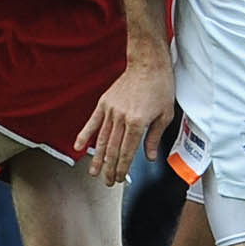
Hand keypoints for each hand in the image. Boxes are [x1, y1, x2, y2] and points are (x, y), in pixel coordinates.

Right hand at [74, 56, 174, 184]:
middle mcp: (121, 118)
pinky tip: (79, 147)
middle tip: (108, 181)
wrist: (148, 63)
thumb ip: (155, 138)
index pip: (127, 152)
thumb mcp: (165, 115)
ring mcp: (111, 110)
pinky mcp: (104, 103)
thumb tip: (149, 156)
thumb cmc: (160, 87)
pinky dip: (85, 135)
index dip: (122, 168)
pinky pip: (93, 122)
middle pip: (113, 150)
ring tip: (94, 172)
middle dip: (109, 168)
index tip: (120, 178)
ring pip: (102, 139)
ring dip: (97, 158)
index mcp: (137, 122)